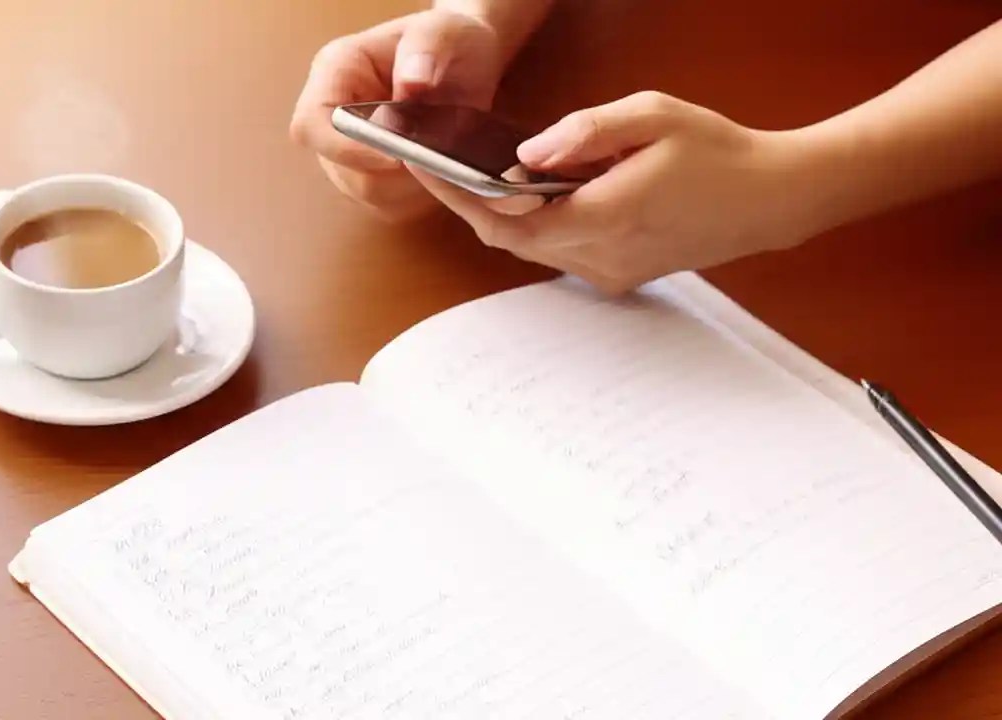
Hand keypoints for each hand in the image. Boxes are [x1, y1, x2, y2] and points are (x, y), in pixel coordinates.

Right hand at [289, 10, 506, 220]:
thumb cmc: (449, 42)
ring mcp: (347, 152)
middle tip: (435, 152)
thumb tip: (412, 83)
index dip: (346, 149)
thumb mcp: (446, 31)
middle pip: (340, 170)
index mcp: (335, 73)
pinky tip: (438, 170)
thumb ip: (428, 48)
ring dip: (408, 186)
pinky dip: (417, 197)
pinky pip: (387, 206)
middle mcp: (331, 117)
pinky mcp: (371, 178)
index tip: (396, 155)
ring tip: (440, 155)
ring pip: (365, 194)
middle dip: (391, 172)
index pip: (311, 125)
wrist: (466, 64)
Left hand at [410, 91, 820, 293]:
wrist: (772, 200)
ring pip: (530, 249)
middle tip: (432, 165)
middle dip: (465, 204)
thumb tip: (523, 156)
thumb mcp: (653, 116)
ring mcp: (609, 273)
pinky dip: (533, 226)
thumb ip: (584, 133)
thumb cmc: (717, 150)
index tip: (421, 164)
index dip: (457, 194)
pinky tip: (527, 194)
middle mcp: (601, 256)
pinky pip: (557, 252)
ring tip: (467, 173)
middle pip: (507, 239)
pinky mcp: (617, 276)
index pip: (507, 218)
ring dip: (498, 216)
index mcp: (606, 216)